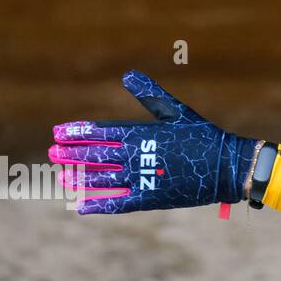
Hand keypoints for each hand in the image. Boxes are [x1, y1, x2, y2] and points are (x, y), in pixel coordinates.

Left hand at [50, 71, 256, 214]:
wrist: (228, 166)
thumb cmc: (203, 135)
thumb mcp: (177, 111)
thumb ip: (151, 94)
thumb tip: (128, 74)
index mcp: (142, 133)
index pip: (100, 132)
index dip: (77, 132)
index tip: (58, 132)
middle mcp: (138, 156)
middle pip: (95, 156)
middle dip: (71, 153)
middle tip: (52, 152)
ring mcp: (142, 179)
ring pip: (101, 180)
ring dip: (79, 177)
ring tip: (61, 176)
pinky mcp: (150, 198)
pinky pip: (118, 203)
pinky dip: (99, 205)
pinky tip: (80, 206)